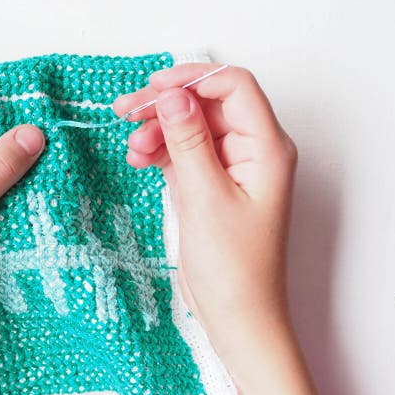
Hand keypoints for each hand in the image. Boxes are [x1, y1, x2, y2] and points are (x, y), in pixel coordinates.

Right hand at [113, 64, 297, 349]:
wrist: (236, 315)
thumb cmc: (234, 268)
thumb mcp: (205, 197)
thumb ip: (188, 141)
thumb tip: (172, 96)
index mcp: (267, 148)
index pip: (233, 87)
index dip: (192, 79)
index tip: (152, 89)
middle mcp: (254, 152)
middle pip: (208, 104)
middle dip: (166, 104)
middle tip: (127, 112)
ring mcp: (231, 168)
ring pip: (191, 127)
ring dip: (159, 130)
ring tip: (133, 149)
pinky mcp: (211, 185)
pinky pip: (184, 152)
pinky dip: (160, 151)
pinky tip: (140, 159)